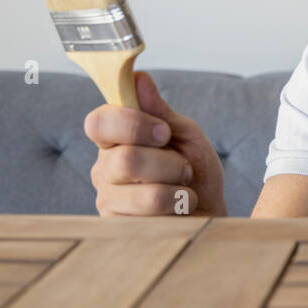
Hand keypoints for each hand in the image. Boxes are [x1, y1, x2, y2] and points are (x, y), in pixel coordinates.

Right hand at [85, 71, 227, 216]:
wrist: (209, 213)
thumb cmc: (195, 172)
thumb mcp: (185, 136)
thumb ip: (161, 111)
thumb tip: (138, 78)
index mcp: (114, 140)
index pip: (98, 122)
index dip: (132, 124)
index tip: (163, 131)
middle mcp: (104, 170)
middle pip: (126, 160)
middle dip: (169, 163)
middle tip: (183, 168)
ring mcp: (108, 203)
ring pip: (145, 192)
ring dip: (178, 188)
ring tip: (183, 189)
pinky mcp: (121, 230)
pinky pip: (153, 217)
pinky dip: (179, 208)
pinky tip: (179, 210)